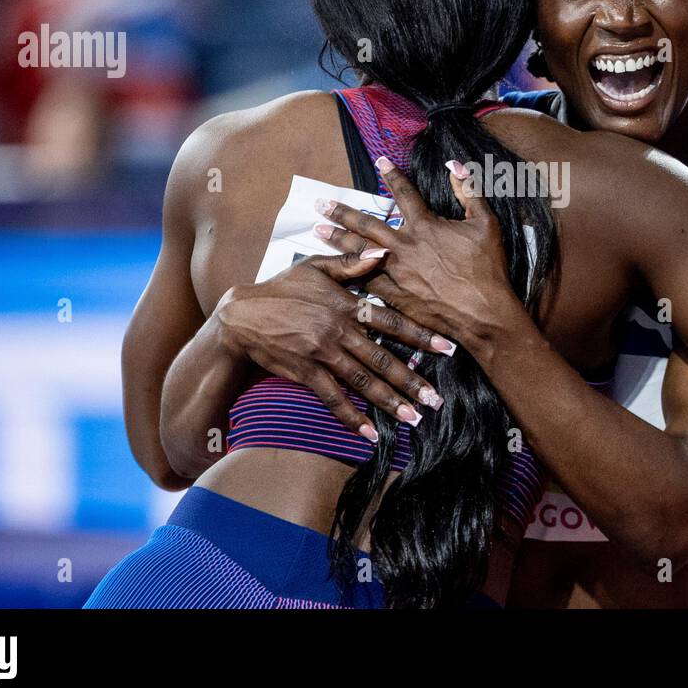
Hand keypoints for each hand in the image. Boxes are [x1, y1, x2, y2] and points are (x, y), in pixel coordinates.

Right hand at [213, 248, 453, 441]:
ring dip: (389, 402)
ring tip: (413, 418)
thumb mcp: (315, 267)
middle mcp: (338, 330)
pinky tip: (369, 433)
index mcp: (345, 304)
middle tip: (436, 400)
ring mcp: (322, 353)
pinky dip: (351, 417)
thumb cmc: (282, 288)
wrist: (242, 315)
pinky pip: (333, 398)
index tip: (446, 348)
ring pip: (362, 381)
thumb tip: (383, 253)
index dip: (419, 335)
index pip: (391, 321)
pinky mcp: (305, 372)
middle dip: (412, 380)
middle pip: (382, 358)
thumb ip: (350, 263)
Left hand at [315, 157, 526, 353]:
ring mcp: (395, 272)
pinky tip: (336, 269)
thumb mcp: (485, 223)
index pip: (403, 193)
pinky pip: (366, 280)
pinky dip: (350, 273)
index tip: (379, 161)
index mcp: (425, 226)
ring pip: (358, 252)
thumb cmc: (487, 269)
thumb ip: (469, 191)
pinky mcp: (394, 296)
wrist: (482, 313)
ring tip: (318, 230)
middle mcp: (404, 246)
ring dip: (337, 240)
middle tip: (321, 203)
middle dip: (342, 211)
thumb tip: (455, 164)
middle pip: (366, 224)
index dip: (392, 175)